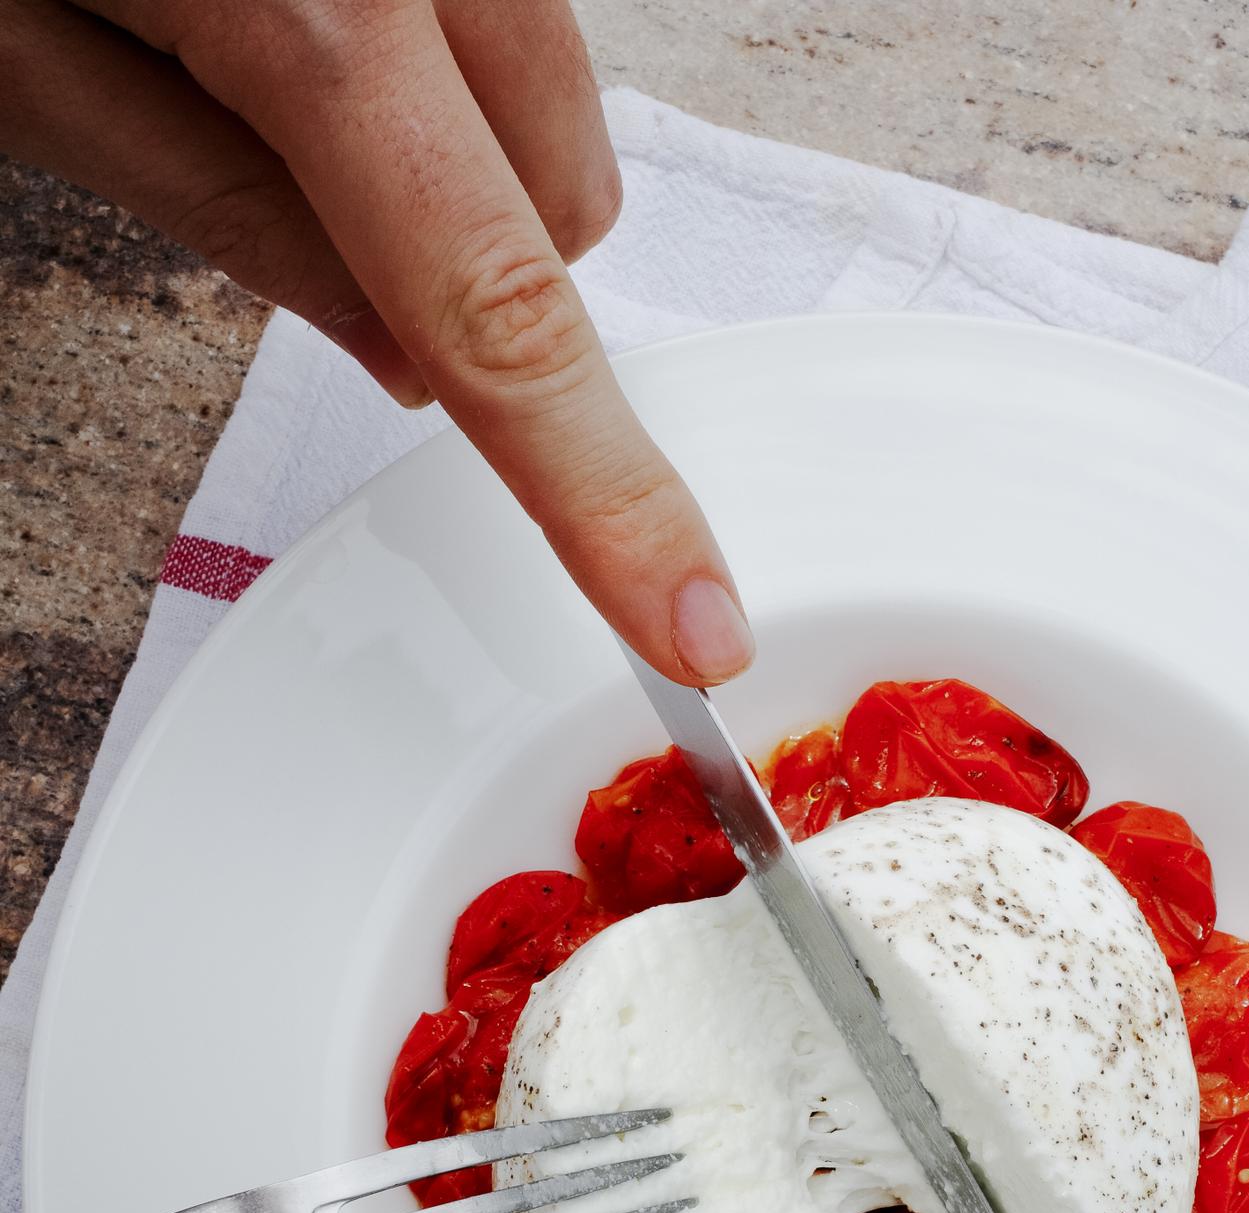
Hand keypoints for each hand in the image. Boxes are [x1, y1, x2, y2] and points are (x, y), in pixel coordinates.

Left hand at [0, 0, 752, 683]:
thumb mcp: (35, 66)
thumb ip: (244, 225)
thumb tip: (408, 358)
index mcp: (318, 9)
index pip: (500, 317)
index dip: (603, 495)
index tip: (692, 622)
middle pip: (572, 212)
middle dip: (478, 264)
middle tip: (307, 191)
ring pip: (565, 114)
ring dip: (470, 157)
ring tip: (289, 61)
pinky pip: (527, 16)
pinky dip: (451, 59)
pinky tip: (324, 2)